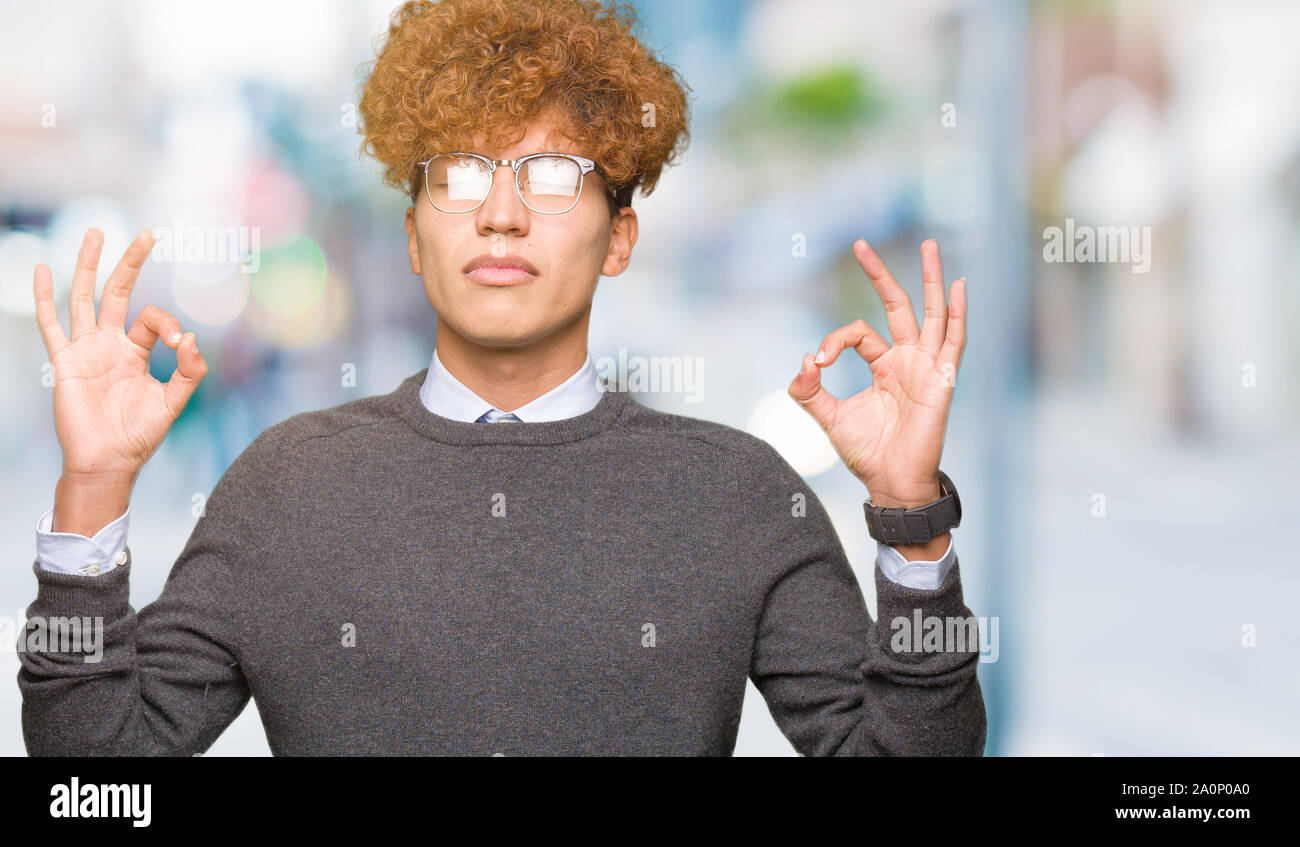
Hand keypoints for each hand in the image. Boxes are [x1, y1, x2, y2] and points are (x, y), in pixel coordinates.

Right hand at [34, 227, 207, 486]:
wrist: (108, 462)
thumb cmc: (139, 435)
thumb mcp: (174, 402)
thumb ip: (190, 371)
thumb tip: (194, 338)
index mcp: (137, 351)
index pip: (153, 319)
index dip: (171, 325)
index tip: (183, 345)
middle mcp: (110, 343)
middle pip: (118, 292)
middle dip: (130, 263)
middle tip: (146, 234)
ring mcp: (85, 349)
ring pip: (84, 297)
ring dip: (88, 265)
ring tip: (96, 233)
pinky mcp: (64, 361)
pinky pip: (50, 324)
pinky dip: (44, 298)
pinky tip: (40, 271)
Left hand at [788, 238, 965, 508]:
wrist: (892, 483)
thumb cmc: (868, 453)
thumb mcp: (828, 418)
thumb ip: (808, 391)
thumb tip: (803, 359)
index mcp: (884, 365)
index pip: (859, 332)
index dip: (834, 340)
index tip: (817, 362)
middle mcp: (908, 360)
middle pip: (898, 305)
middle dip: (880, 275)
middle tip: (861, 244)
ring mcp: (927, 367)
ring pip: (931, 313)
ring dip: (930, 279)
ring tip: (930, 245)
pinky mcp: (942, 380)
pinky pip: (953, 342)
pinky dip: (956, 315)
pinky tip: (957, 287)